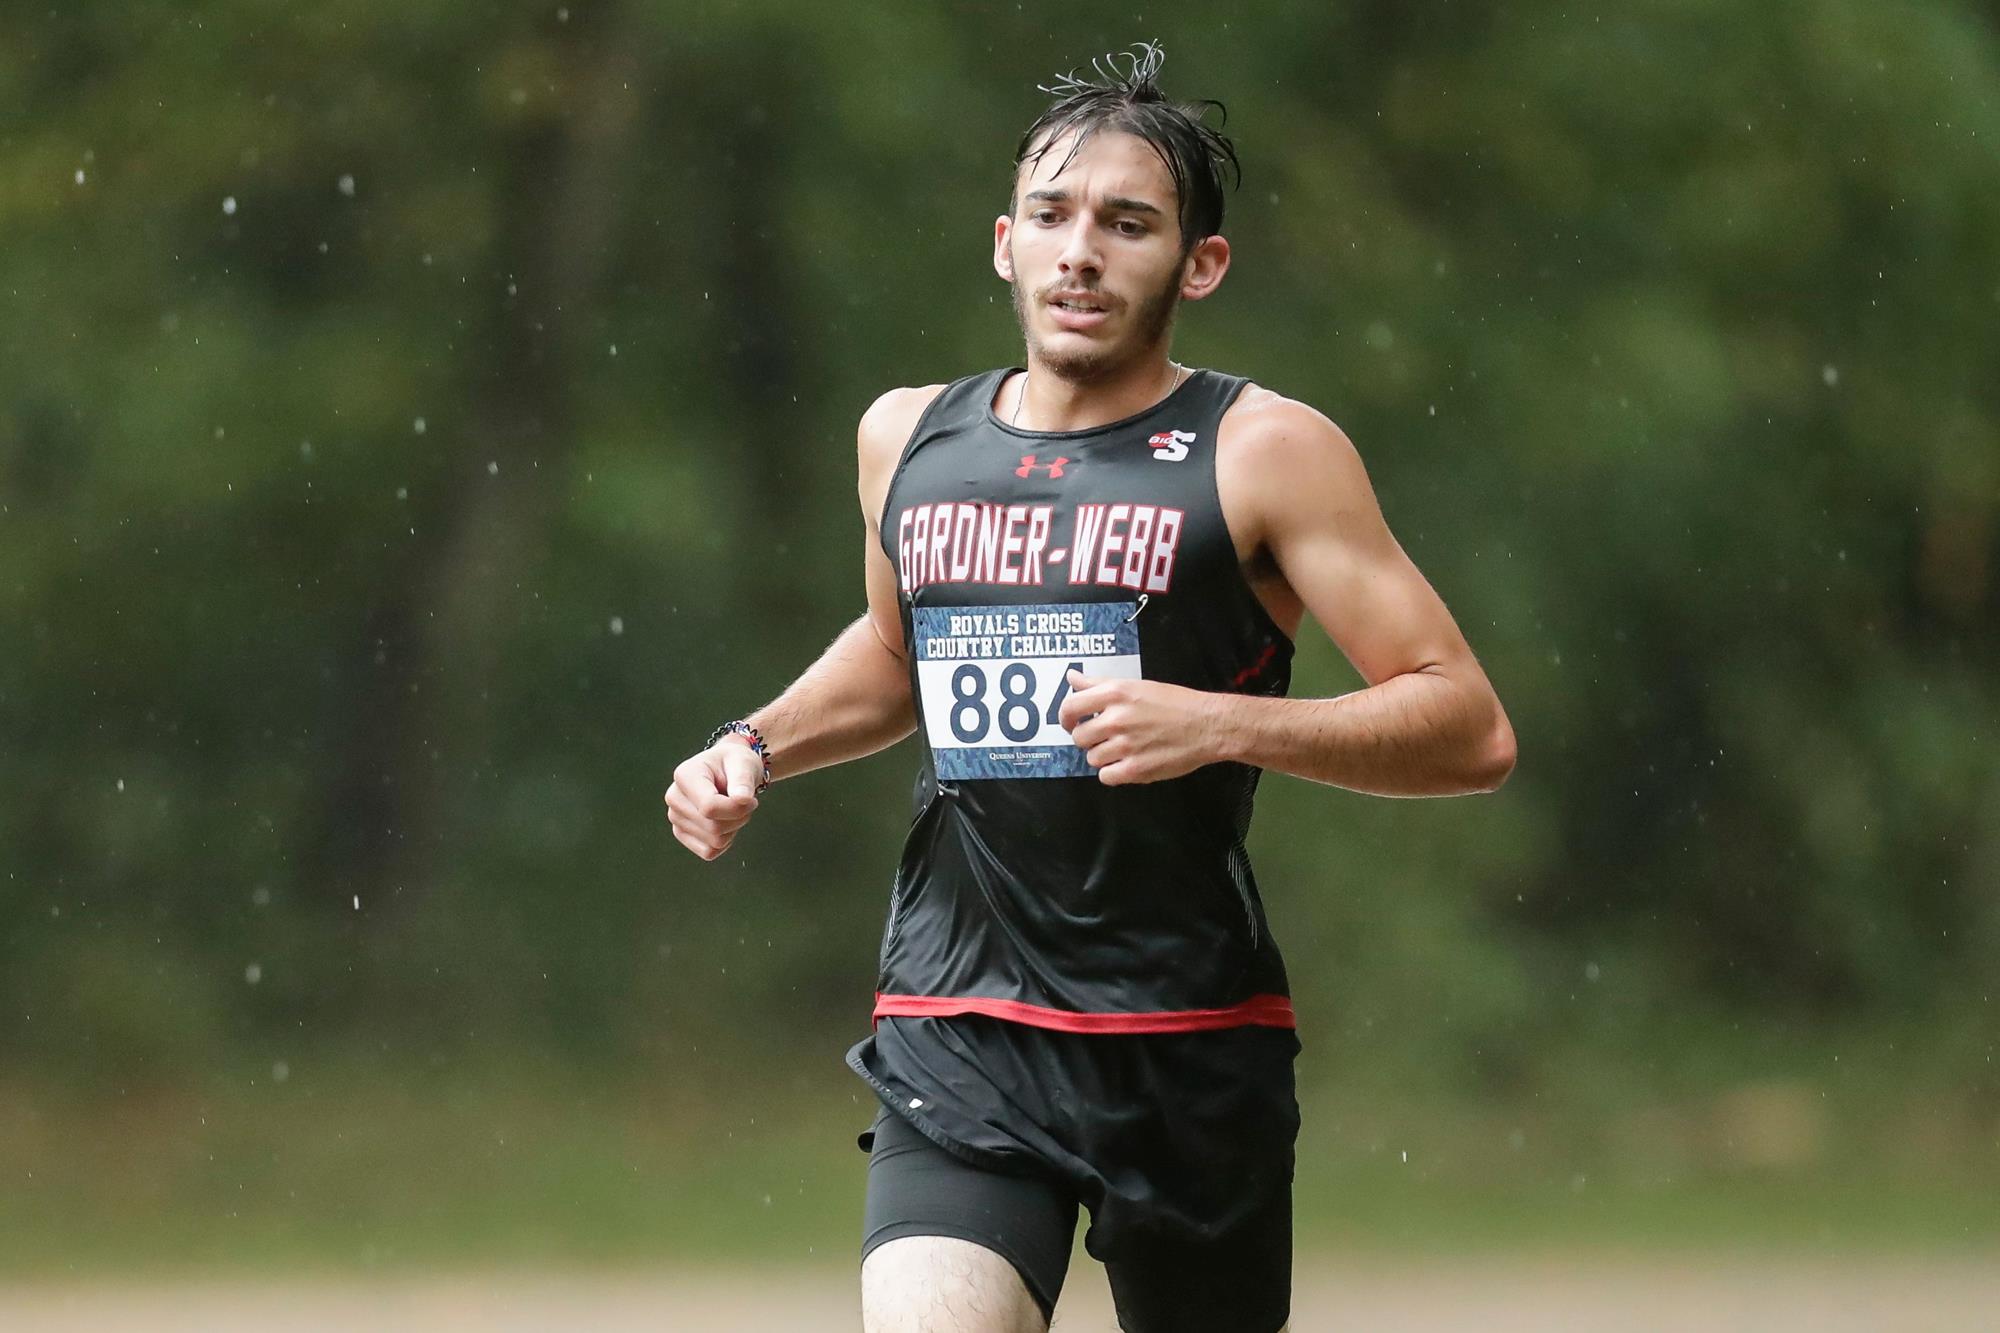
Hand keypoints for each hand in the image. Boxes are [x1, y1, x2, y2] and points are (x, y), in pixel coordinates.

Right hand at [664, 738, 764, 859]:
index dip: (736, 809)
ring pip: (714, 842)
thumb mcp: (744, 763)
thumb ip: (743, 780)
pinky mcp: (681, 833)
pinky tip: (726, 821)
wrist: (728, 771)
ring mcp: (675, 817)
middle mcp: (674, 798)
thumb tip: (743, 799)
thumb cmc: (735, 764)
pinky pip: (709, 852)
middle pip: (714, 827)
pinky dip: (725, 841)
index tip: (750, 798)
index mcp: (684, 776)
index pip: (709, 807)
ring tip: (732, 808)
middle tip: (744, 802)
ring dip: (733, 828)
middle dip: (739, 818)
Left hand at [1057, 669, 1219, 785]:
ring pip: (1092, 758)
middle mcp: (1117, 719)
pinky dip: (1114, 772)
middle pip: (1079, 737)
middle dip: (1089, 738)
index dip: (1065, 718)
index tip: (1071, 722)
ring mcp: (1126, 746)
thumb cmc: (1174, 703)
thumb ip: (1099, 684)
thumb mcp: (1136, 685)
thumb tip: (1072, 678)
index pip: (1070, 707)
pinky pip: (1106, 777)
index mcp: (1115, 694)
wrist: (1207, 725)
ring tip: (1124, 748)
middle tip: (1105, 736)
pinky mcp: (1135, 770)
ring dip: (1103, 755)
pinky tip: (1128, 762)